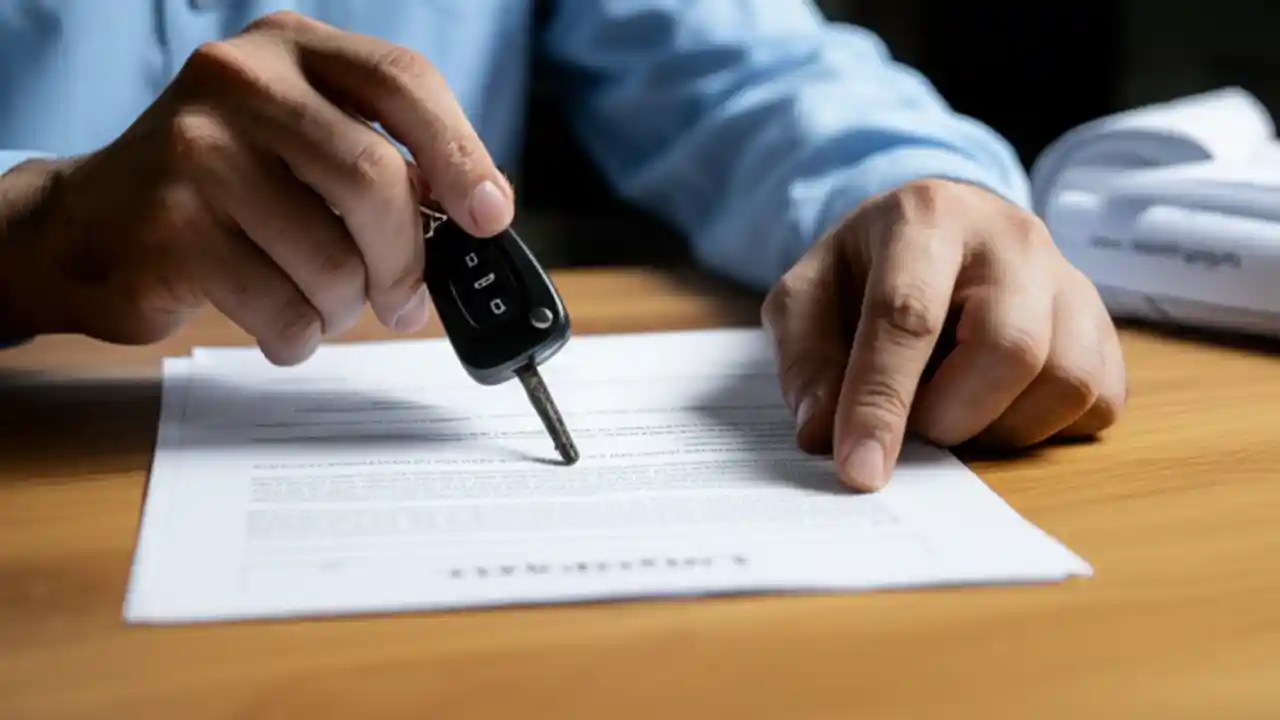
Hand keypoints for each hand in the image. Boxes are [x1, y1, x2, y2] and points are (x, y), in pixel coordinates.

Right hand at [0, 12, 511, 363]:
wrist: (88, 227)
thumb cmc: (218, 192)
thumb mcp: (299, 145)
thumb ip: (378, 162)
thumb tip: (474, 214)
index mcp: (292, 49)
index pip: (404, 81)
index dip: (462, 152)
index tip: (490, 215)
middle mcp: (242, 80)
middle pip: (374, 180)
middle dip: (404, 260)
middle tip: (405, 300)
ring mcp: (198, 149)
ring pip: (331, 257)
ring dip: (344, 306)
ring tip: (319, 305)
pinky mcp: (172, 225)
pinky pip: (281, 305)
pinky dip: (299, 334)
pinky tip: (281, 324)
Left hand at [761, 179, 1125, 490]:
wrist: (937, 233)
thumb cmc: (867, 271)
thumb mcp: (807, 297)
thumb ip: (806, 361)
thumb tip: (823, 434)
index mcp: (927, 218)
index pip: (908, 316)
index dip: (880, 401)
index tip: (860, 470)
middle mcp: (1012, 239)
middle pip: (1010, 347)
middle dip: (953, 416)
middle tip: (918, 426)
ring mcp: (1069, 279)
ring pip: (1067, 381)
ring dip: (1001, 428)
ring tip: (955, 412)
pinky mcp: (1102, 325)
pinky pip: (1099, 400)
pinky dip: (1044, 427)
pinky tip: (997, 408)